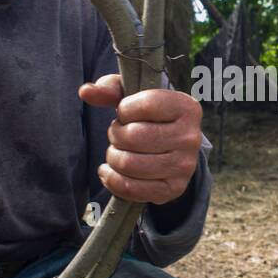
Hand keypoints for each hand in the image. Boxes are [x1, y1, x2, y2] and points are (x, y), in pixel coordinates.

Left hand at [79, 74, 202, 204]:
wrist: (172, 147)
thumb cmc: (149, 116)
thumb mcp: (134, 96)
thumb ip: (110, 89)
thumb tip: (86, 92)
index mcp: (187, 107)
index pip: (146, 105)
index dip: (125, 110)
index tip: (125, 113)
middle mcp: (191, 137)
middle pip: (134, 137)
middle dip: (115, 135)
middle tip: (117, 134)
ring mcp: (184, 166)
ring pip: (129, 164)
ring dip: (112, 157)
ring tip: (116, 152)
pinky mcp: (174, 189)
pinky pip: (132, 188)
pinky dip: (112, 180)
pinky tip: (109, 171)